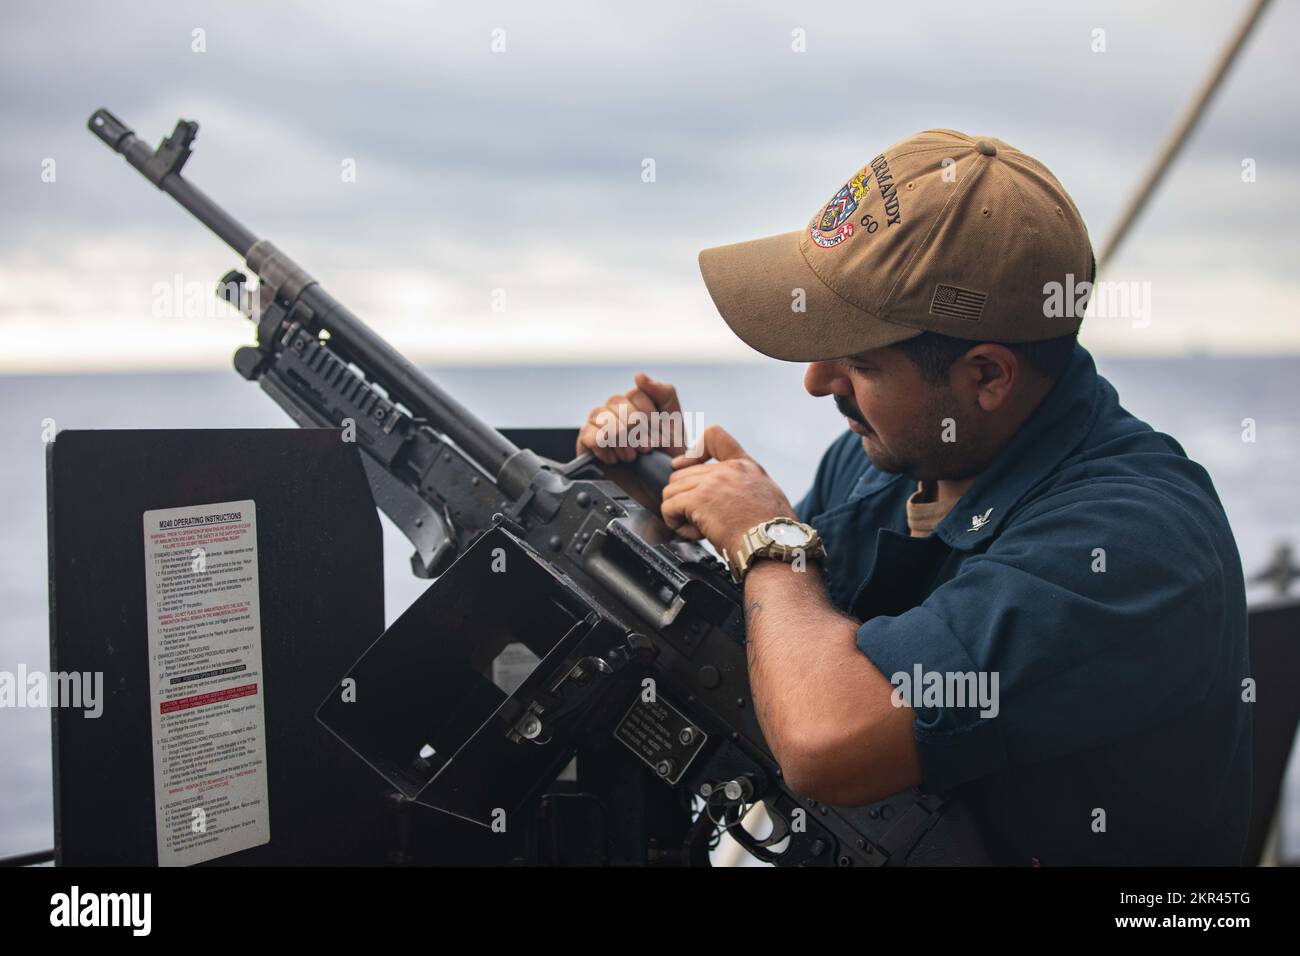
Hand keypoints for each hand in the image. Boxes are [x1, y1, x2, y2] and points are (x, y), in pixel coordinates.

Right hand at [575, 372, 687, 463]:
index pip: (635, 393)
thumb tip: (638, 376)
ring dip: (620, 439)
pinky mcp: (586, 443)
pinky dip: (603, 446)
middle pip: (617, 402)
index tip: (657, 437)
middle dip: (635, 429)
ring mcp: (599, 424)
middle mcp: (616, 410)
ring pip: (601, 416)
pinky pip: (587, 434)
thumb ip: (664, 393)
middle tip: (645, 449)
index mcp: (637, 402)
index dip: (648, 415)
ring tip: (631, 457)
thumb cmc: (666, 458)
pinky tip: (614, 458)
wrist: (655, 489)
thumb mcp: (674, 424)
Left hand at [661, 424, 796, 556]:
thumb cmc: (773, 533)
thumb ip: (742, 486)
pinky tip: (693, 533)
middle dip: (685, 498)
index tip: (683, 466)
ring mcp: (712, 482)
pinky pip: (669, 507)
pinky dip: (675, 523)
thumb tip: (720, 498)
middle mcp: (728, 469)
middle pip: (682, 473)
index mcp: (745, 466)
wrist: (774, 545)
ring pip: (672, 490)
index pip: (714, 435)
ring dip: (679, 512)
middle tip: (701, 519)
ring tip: (698, 529)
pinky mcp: (699, 500)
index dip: (692, 451)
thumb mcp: (766, 496)